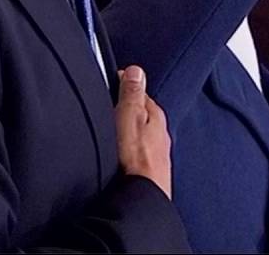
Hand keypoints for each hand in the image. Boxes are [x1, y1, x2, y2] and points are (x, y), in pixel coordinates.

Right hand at [115, 66, 171, 198]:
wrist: (142, 196)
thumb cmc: (135, 159)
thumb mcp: (129, 116)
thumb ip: (132, 93)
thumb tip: (136, 71)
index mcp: (155, 116)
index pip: (140, 92)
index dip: (124, 86)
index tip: (111, 83)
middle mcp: (160, 134)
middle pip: (141, 114)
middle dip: (127, 110)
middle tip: (108, 107)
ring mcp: (157, 153)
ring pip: (141, 134)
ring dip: (128, 131)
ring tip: (112, 132)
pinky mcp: (150, 170)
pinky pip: (139, 151)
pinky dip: (130, 148)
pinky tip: (120, 155)